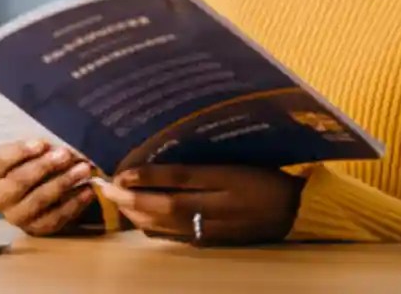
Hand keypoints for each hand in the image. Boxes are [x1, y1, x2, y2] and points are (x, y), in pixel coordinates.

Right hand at [0, 140, 96, 235]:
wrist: (32, 190)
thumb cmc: (29, 163)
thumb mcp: (26, 151)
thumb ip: (37, 148)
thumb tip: (58, 147)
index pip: (0, 161)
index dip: (21, 152)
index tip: (42, 143)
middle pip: (20, 181)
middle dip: (45, 166)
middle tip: (67, 154)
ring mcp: (16, 216)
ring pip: (38, 200)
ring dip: (63, 183)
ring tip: (83, 170)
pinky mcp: (34, 229)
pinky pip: (55, 218)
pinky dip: (74, 204)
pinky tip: (88, 191)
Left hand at [101, 165, 303, 244]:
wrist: (293, 211)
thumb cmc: (264, 178)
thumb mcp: (235, 163)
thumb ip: (200, 164)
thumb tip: (161, 160)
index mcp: (224, 181)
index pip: (178, 178)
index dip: (147, 176)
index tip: (122, 172)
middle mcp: (216, 208)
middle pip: (164, 205)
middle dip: (130, 198)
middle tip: (106, 187)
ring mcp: (212, 228)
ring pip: (165, 225)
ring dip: (136, 214)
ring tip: (116, 200)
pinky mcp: (211, 241)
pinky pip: (174, 236)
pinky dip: (151, 228)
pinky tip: (139, 218)